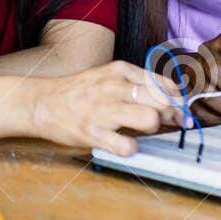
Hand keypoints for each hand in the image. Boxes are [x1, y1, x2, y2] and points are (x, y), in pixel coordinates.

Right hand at [22, 61, 183, 156]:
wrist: (40, 102)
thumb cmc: (77, 92)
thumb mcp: (106, 76)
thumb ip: (135, 84)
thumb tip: (170, 100)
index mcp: (120, 70)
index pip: (165, 84)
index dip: (178, 100)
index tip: (179, 110)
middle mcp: (114, 87)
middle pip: (164, 101)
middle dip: (171, 115)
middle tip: (168, 123)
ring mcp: (104, 110)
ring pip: (151, 119)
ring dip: (151, 128)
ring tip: (139, 130)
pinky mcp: (93, 132)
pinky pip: (127, 146)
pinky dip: (129, 149)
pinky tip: (121, 144)